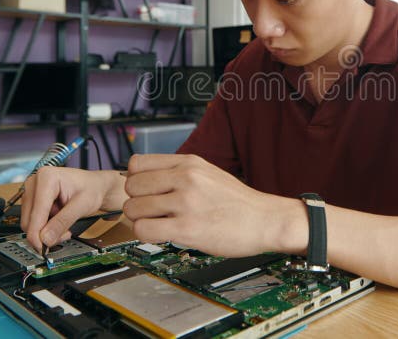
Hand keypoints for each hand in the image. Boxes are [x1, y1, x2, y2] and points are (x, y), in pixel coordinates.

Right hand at [20, 167, 123, 251]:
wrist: (95, 185)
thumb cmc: (91, 189)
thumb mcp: (82, 205)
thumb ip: (63, 222)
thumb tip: (45, 239)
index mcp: (46, 178)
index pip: (35, 214)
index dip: (37, 235)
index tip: (44, 248)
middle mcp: (34, 183)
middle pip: (28, 221)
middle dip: (45, 233)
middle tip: (65, 234)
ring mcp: (31, 192)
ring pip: (29, 223)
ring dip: (46, 231)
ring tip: (65, 226)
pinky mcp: (32, 201)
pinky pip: (33, 222)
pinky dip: (45, 227)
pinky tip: (58, 222)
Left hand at [124, 154, 305, 256]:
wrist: (266, 220)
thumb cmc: (239, 202)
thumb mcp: (209, 173)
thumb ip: (179, 172)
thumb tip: (146, 178)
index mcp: (189, 163)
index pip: (137, 163)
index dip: (135, 179)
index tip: (144, 191)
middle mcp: (186, 178)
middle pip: (131, 186)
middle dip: (136, 201)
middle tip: (150, 211)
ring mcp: (186, 202)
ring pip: (134, 208)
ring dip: (140, 220)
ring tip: (158, 224)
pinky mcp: (187, 228)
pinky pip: (144, 230)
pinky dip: (146, 235)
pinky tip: (161, 235)